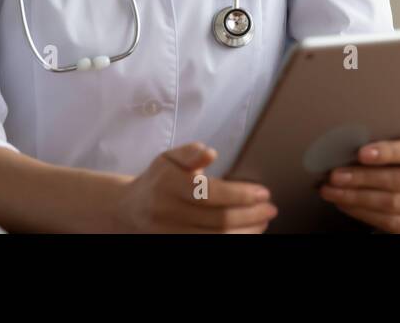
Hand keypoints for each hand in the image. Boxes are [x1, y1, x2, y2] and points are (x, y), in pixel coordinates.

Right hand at [114, 142, 276, 232]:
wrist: (129, 210)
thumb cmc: (158, 180)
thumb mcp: (168, 158)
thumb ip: (190, 152)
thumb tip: (210, 152)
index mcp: (168, 185)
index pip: (211, 193)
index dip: (241, 194)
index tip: (264, 192)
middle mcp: (168, 212)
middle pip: (218, 220)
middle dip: (250, 215)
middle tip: (271, 209)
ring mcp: (171, 234)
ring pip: (216, 239)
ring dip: (246, 232)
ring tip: (263, 222)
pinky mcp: (174, 244)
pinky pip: (208, 247)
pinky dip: (232, 241)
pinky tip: (246, 234)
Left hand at [317, 99, 399, 232]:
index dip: (388, 152)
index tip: (361, 153)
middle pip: (399, 180)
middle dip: (362, 177)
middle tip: (334, 173)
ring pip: (390, 204)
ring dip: (355, 196)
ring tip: (331, 188)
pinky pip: (389, 223)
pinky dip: (362, 212)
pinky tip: (345, 203)